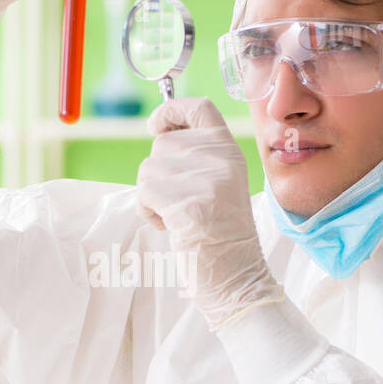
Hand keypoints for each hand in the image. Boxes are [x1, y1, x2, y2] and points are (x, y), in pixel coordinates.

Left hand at [137, 97, 283, 329]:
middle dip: (157, 174)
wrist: (237, 276)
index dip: (171, 110)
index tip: (156, 126)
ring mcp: (207, 181)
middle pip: (162, 144)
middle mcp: (221, 159)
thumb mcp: (219, 184)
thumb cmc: (220, 235)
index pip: (199, 107)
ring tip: (179, 217)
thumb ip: (197, 157)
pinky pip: (145, 193)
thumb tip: (159, 132)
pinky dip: (149, 212)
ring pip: (148, 169)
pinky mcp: (190, 204)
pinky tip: (172, 227)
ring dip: (152, 196)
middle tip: (181, 203)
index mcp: (230, 151)